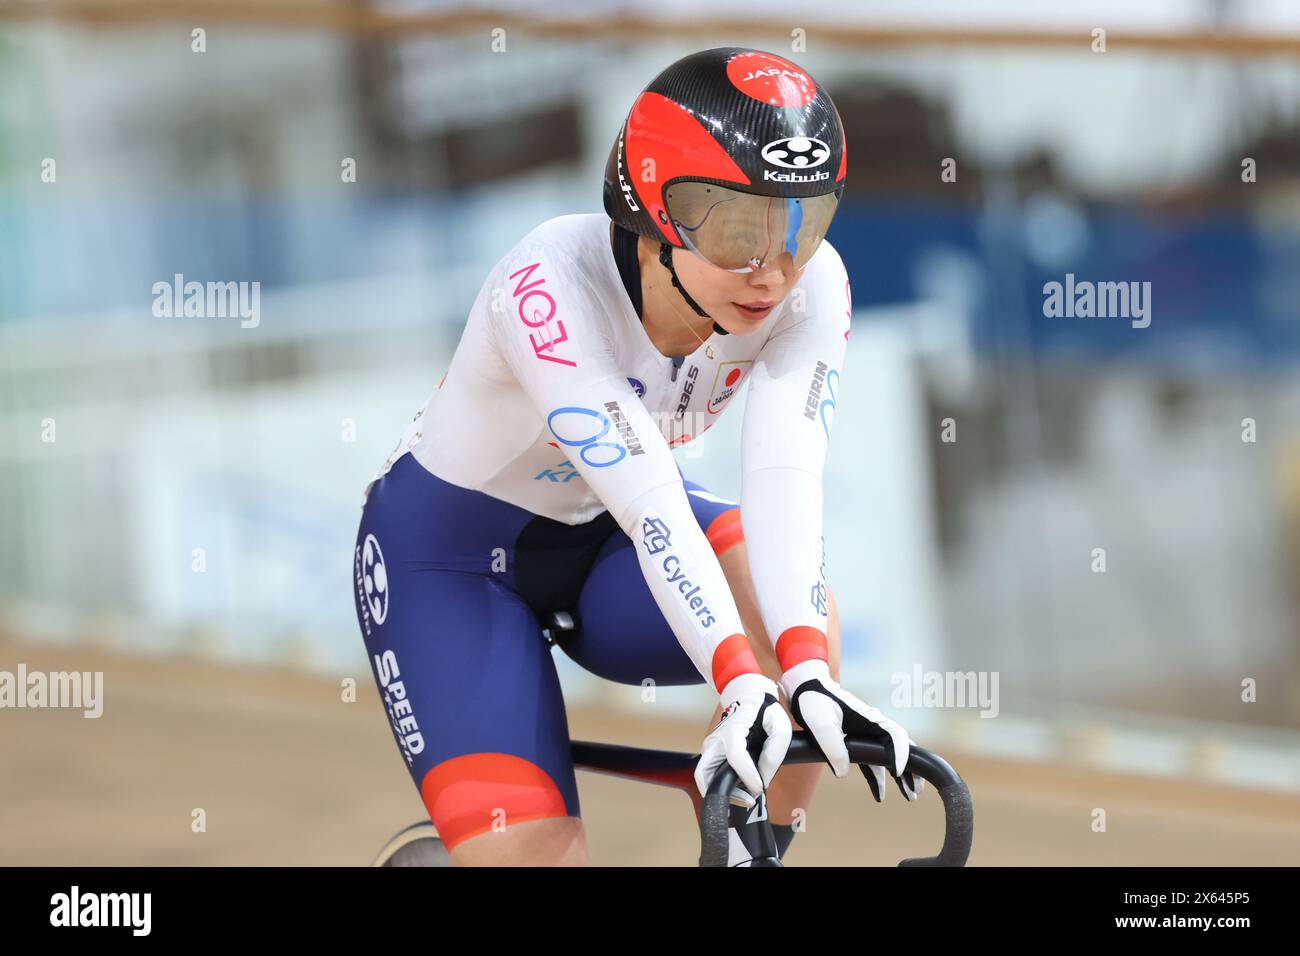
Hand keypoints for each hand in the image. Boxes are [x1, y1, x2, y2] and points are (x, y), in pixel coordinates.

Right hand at [695, 673, 791, 807]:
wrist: (747, 696)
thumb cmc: (764, 710)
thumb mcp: (780, 725)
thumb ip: (775, 752)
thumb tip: (763, 778)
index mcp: (732, 730)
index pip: (735, 757)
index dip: (747, 777)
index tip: (759, 790)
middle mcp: (715, 740)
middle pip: (705, 774)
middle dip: (724, 793)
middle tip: (748, 800)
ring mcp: (710, 747)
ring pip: (703, 777)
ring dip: (720, 792)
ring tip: (745, 797)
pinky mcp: (711, 752)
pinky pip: (709, 773)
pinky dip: (720, 785)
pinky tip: (740, 789)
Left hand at [781, 661, 922, 801]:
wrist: (803, 688)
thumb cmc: (814, 699)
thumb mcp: (822, 724)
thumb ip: (834, 748)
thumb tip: (843, 772)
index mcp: (870, 718)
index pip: (895, 735)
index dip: (902, 753)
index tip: (900, 772)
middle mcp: (872, 726)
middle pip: (900, 748)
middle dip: (911, 769)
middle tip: (916, 790)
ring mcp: (865, 735)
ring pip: (887, 759)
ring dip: (899, 778)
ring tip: (909, 796)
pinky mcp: (854, 742)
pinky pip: (871, 763)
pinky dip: (877, 779)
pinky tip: (880, 795)